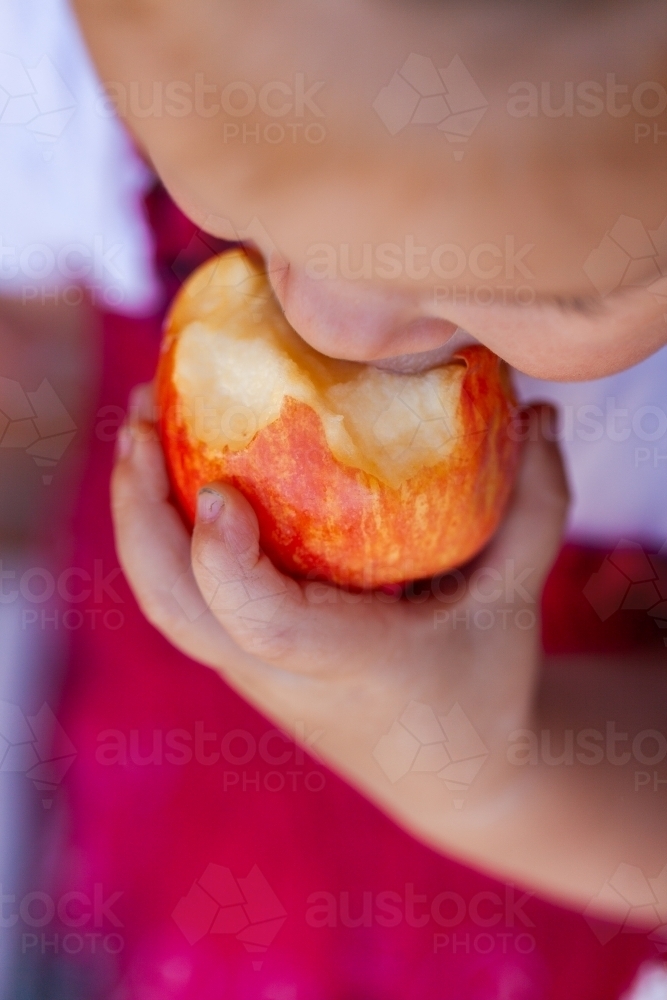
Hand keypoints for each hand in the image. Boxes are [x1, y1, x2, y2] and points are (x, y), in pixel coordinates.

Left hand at [112, 384, 573, 890]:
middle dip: (140, 515)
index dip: (229, 564)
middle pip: (177, 610)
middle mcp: (284, 673)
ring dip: (138, 517)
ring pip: (163, 605)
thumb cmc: (484, 687)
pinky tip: (173, 470)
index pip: (268, 627)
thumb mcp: (516, 605)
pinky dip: (160, 536)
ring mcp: (253, 671)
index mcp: (352, 666)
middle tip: (139, 417)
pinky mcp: (245, 659)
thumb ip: (534, 510)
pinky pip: (181, 598)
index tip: (221, 491)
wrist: (451, 777)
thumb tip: (541, 410)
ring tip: (139, 426)